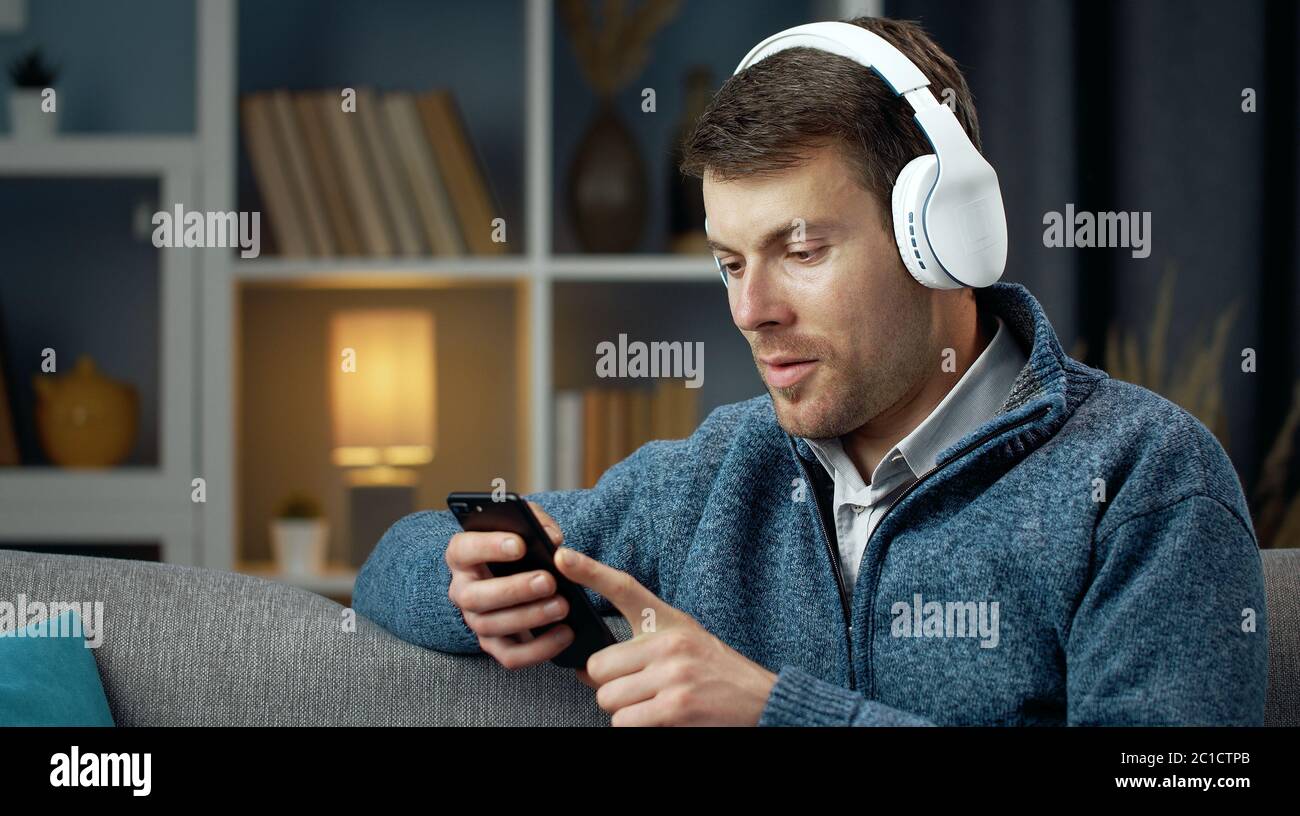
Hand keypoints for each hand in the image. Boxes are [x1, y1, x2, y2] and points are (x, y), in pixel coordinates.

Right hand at [445, 501, 574, 668]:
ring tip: (563, 606)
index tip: (520, 545)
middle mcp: (462, 590)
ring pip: (492, 626)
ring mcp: (475, 620)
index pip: (463, 550)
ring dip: (529, 618)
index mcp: (462, 556)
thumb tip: (553, 539)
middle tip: (548, 581)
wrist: (521, 574)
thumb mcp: (527, 525)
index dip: (488, 547)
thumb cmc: (522, 546)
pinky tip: (566, 633)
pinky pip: (510, 656)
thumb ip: (537, 522)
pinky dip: (539, 649)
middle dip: (514, 589)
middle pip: (476, 596)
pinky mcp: (494, 645)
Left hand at [554, 547, 777, 725]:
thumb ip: (638, 647)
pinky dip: (634, 727)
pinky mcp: (676, 707)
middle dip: (609, 686)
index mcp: (669, 620)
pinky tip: (659, 720)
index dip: (590, 571)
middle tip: (637, 690)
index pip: (624, 588)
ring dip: (623, 711)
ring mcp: (673, 675)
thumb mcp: (682, 642)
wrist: (761, 700)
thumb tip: (586, 669)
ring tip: (653, 705)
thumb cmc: (714, 673)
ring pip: (608, 698)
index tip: (563, 557)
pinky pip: (624, 722)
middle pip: (598, 667)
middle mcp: (669, 643)